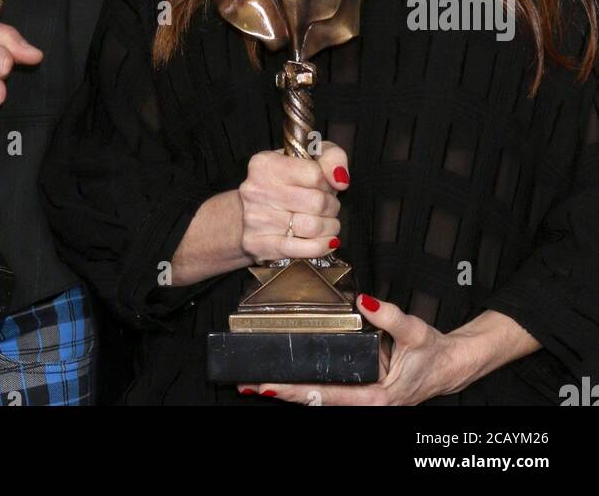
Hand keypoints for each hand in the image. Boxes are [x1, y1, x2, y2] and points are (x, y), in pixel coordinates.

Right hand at [238, 143, 348, 262]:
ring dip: (329, 227)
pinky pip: (302, 249)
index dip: (328, 183)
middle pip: (316, 202)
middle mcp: (256, 190)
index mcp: (265, 164)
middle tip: (329, 207)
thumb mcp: (307, 157)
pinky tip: (327, 242)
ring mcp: (255, 219)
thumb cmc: (284, 183)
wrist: (250, 213)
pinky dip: (321, 246)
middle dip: (331, 207)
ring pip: (313, 227)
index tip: (325, 186)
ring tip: (328, 223)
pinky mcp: (258, 244)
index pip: (315, 174)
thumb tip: (340, 180)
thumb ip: (331, 157)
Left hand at [240, 295, 472, 404]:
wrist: (450, 365)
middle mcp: (366, 402)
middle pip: (318, 400)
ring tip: (261, 382)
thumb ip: (388, 316)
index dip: (298, 391)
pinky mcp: (362, 387)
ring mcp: (363, 396)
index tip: (272, 386)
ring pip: (321, 398)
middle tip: (252, 384)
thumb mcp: (414, 331)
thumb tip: (364, 300)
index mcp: (377, 397)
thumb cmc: (434, 353)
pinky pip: (331, 388)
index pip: (329, 395)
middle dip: (284, 393)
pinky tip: (290, 377)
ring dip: (293, 390)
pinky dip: (309, 384)